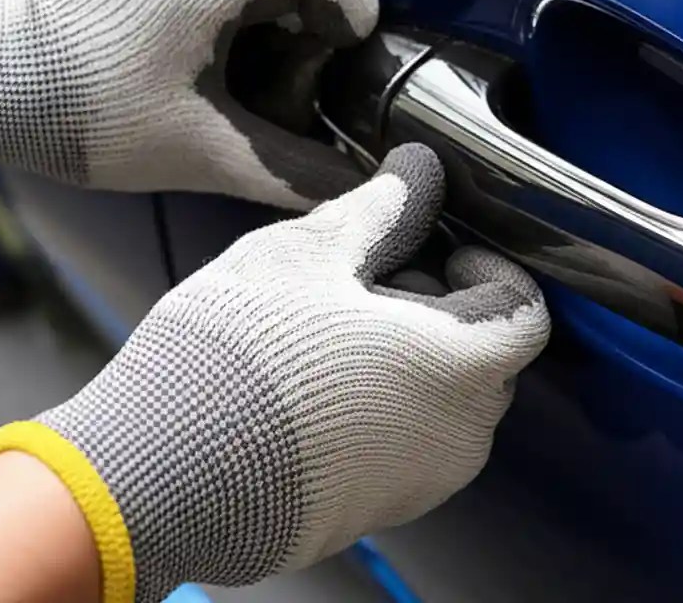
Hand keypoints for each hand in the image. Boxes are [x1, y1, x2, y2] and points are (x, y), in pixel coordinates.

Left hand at [0, 0, 377, 208]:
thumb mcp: (204, 155)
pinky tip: (210, 50)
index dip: (353, 6)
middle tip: (289, 83)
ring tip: (243, 72)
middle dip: (311, 24)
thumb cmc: (89, 116)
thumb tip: (359, 188)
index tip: (343, 55)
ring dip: (275, 13)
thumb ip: (293, 174)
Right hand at [0, 144, 550, 601]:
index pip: (524, 310)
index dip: (489, 269)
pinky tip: (316, 383)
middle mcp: (458, 436)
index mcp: (459, 366)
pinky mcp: (378, 509)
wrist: (159, 472)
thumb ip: (382, 209)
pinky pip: (410, 445)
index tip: (441, 250)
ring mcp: (420, 482)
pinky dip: (386, 407)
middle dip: (447, 312)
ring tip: (334, 333)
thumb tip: (419, 172)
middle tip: (374, 283)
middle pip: (488, 357)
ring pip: (447, 403)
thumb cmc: (235, 359)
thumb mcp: (308, 254)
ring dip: (414, 360)